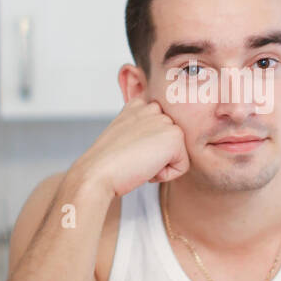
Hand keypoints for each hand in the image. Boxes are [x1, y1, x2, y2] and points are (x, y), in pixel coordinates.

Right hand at [72, 97, 188, 199]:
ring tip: (139, 162)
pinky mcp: (174, 136)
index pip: (159, 131)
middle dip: (156, 155)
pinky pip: (182, 166)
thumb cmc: (107, 162)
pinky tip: (146, 168)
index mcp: (138, 105)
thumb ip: (141, 131)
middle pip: (170, 142)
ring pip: (178, 153)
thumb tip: (157, 143)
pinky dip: (166, 175)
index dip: (147, 148)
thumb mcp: (123, 137)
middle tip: (133, 158)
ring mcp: (165, 120)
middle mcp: (153, 107)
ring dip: (161, 165)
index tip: (128, 151)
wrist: (98, 172)